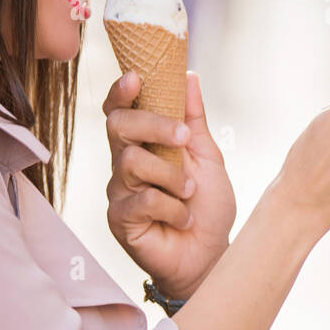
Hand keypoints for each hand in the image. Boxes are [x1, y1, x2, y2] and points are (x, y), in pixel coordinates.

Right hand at [104, 70, 235, 299]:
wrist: (211, 254)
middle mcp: (125, 164)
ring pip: (131, 162)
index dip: (121, 92)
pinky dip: (172, 207)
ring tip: (189, 193)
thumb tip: (188, 75)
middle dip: (153, 125)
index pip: (120, 110)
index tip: (136, 76)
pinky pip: (141, 200)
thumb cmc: (208, 206)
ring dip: (171, 175)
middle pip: (118, 126)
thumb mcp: (207, 156)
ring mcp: (119, 192)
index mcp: (144, 144)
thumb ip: (194, 119)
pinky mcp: (120, 220)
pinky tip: (184, 218)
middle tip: (183, 138)